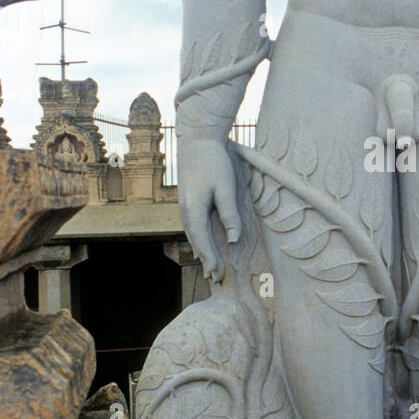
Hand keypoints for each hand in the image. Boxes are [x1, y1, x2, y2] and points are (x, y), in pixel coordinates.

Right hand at [177, 137, 241, 282]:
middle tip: (215, 278)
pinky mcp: (187, 200)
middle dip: (205, 259)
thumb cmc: (214, 162)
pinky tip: (203, 242)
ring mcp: (184, 205)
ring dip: (201, 250)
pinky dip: (199, 238)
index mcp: (194, 209)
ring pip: (193, 234)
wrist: (197, 140)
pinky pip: (193, 225)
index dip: (210, 258)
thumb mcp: (226, 188)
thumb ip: (229, 214)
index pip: (203, 240)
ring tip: (209, 266)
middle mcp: (186, 210)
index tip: (218, 273)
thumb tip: (233, 240)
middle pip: (196, 241)